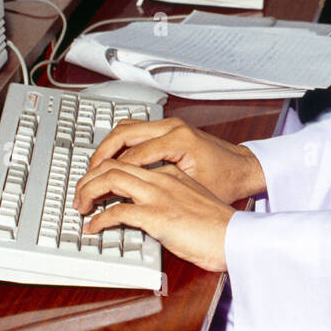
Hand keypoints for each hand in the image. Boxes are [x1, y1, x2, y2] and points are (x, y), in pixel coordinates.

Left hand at [75, 160, 234, 272]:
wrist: (235, 236)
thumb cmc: (217, 225)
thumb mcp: (191, 200)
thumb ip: (169, 196)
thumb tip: (146, 208)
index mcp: (170, 173)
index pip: (128, 160)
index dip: (105, 170)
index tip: (95, 183)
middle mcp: (162, 178)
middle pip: (113, 164)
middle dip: (89, 176)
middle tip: (80, 193)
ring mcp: (159, 195)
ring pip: (111, 179)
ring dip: (89, 191)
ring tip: (81, 206)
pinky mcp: (157, 216)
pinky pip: (117, 212)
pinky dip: (99, 220)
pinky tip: (94, 228)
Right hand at [86, 117, 264, 203]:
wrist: (245, 168)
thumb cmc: (226, 181)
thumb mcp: (191, 192)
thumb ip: (159, 195)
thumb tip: (126, 206)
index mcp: (177, 140)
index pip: (129, 158)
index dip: (107, 179)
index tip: (93, 195)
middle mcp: (171, 127)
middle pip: (121, 136)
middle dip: (99, 159)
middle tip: (85, 181)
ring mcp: (170, 125)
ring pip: (126, 129)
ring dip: (106, 149)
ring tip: (93, 172)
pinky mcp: (169, 129)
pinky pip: (136, 130)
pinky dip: (119, 144)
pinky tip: (111, 162)